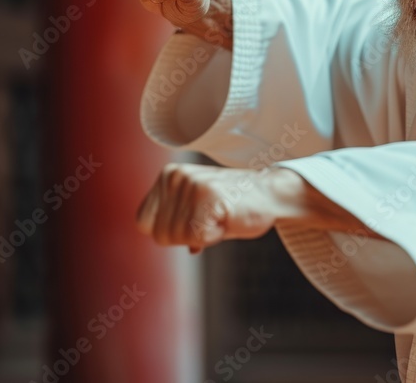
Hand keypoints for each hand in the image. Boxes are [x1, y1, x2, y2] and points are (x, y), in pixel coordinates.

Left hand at [136, 164, 285, 253]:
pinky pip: (198, 237)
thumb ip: (174, 221)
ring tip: (221, 216)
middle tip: (212, 218)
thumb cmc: (233, 205)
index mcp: (167, 176)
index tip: (194, 221)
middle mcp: (175, 177)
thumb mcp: (196, 210)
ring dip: (203, 235)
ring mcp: (190, 184)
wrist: (271, 194)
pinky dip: (214, 237)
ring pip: (179, 237)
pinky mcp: (207, 197)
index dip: (169, 232)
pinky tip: (227, 219)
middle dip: (186, 237)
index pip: (144, 223)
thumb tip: (156, 235)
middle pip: (160, 235)